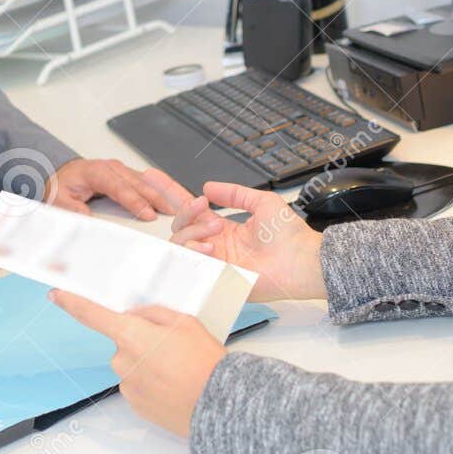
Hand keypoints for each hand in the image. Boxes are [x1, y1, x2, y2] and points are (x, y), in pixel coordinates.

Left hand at [44, 158, 185, 221]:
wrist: (61, 176)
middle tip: (168, 212)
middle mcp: (110, 168)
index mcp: (95, 172)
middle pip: (136, 183)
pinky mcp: (124, 174)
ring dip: (158, 194)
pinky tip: (165, 199)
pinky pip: (142, 181)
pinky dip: (155, 190)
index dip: (135, 201)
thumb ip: (73, 209)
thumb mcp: (60, 200)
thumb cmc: (62, 186)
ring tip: (172, 208)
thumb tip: (87, 217)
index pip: (119, 187)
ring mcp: (119, 169)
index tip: (147, 214)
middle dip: (154, 198)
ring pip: (142, 181)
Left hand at [48, 290, 224, 436]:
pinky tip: (174, 383)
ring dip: (148, 362)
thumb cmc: (204, 362)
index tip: (56, 295)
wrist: (218, 405)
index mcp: (131, 335)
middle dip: (141, 339)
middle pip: (123, 341)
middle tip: (172, 345)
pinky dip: (152, 382)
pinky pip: (138, 384)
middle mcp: (122, 361)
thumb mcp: (184, 321)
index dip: (71, 302)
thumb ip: (153, 314)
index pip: (92, 314)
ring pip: (132, 364)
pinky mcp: (136, 405)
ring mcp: (127, 386)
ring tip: (179, 368)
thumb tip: (136, 316)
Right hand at [170, 181, 325, 302]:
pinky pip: (190, 263)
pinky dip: (195, 250)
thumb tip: (208, 187)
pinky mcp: (217, 277)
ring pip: (180, 243)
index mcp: (224, 228)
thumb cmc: (289, 235)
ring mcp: (214, 261)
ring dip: (192, 230)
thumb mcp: (261, 202)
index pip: (190, 209)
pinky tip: (211, 246)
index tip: (152, 176)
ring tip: (216, 227)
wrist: (301, 259)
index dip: (170, 192)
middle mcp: (215, 244)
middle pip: (180, 226)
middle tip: (203, 206)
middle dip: (186, 213)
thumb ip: (234, 194)